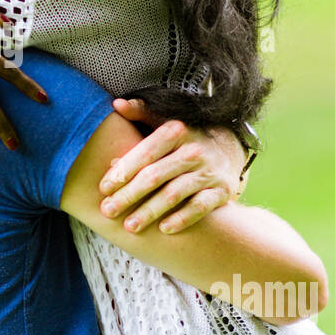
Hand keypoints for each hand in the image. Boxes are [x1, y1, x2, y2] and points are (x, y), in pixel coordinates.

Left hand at [97, 98, 246, 233]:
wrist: (230, 148)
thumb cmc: (186, 137)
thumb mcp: (166, 121)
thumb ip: (141, 113)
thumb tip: (116, 105)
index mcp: (176, 131)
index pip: (145, 152)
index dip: (123, 170)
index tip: (104, 188)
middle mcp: (193, 151)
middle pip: (155, 176)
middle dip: (129, 195)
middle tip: (107, 211)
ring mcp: (208, 172)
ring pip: (174, 194)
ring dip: (149, 212)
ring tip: (129, 226)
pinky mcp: (222, 191)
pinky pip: (200, 207)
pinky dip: (182, 218)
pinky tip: (163, 229)